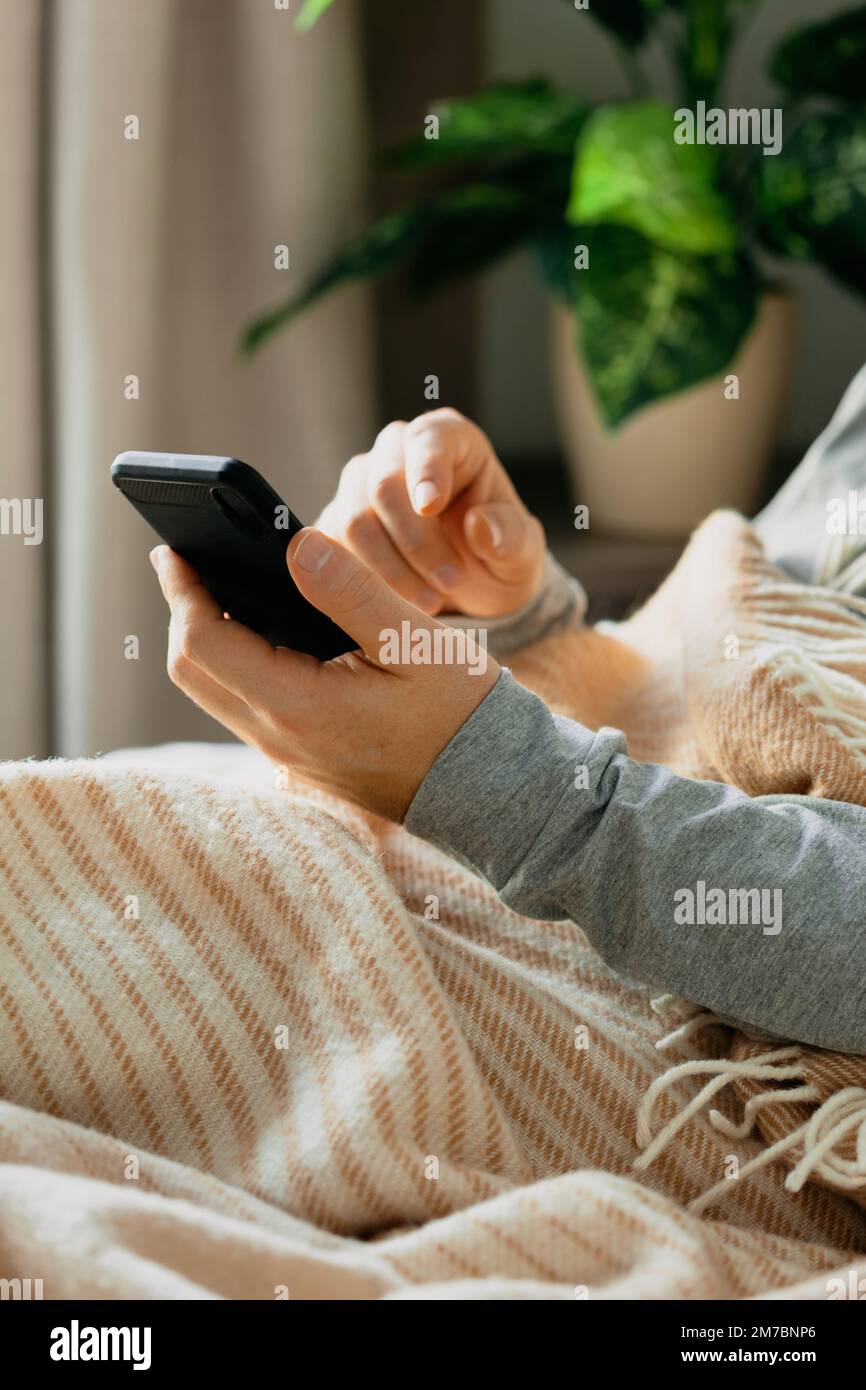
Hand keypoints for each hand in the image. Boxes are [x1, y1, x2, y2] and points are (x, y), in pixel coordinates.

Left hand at [150, 529, 499, 821]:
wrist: (493, 791)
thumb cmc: (460, 713)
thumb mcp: (414, 641)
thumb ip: (351, 591)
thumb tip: (294, 546)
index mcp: (299, 706)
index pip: (203, 643)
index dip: (181, 592)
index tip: (174, 551)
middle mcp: (280, 738)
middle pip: (191, 672)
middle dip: (181, 614)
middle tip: (188, 564)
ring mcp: (289, 755)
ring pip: (214, 693)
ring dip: (205, 641)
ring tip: (220, 591)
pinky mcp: (303, 760)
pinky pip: (246, 708)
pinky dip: (237, 665)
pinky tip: (265, 633)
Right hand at [317, 407, 546, 618]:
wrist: (472, 584)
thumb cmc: (498, 552)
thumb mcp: (522, 550)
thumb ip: (510, 535)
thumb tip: (478, 524)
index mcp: (449, 440)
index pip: (428, 439)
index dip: (426, 469)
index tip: (430, 505)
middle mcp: (397, 454)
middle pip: (383, 484)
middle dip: (416, 542)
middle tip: (451, 582)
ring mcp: (360, 487)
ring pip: (353, 520)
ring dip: (390, 569)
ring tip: (432, 601)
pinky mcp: (336, 524)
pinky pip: (333, 550)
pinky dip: (363, 581)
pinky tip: (397, 602)